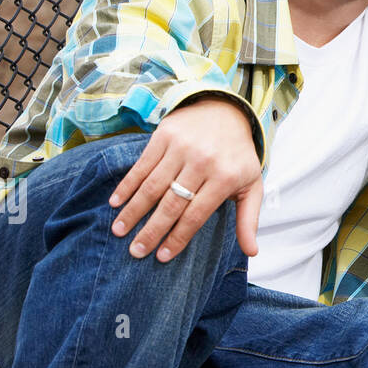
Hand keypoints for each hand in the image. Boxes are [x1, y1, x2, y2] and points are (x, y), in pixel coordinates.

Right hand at [108, 96, 262, 262]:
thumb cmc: (238, 156)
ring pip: (152, 186)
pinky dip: (127, 185)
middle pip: (171, 204)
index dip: (177, 238)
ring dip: (133, 211)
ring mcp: (182, 147)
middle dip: (151, 231)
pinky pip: (142, 165)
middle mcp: (203, 162)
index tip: (161, 257)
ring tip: (119, 231)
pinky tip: (116, 203)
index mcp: (225, 177)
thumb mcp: (251, 185)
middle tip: (135, 252)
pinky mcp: (164, 135)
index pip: (196, 215)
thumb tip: (251, 252)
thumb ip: (249, 219)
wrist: (227, 110)